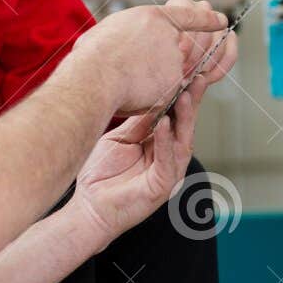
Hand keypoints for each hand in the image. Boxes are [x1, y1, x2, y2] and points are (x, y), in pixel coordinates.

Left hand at [71, 91, 196, 241]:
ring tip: (184, 95)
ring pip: (183, 142)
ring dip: (184, 118)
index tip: (185, 74)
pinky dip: (166, 141)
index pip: (175, 119)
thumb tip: (150, 99)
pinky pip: (167, 161)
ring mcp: (167, 173)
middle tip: (195, 78)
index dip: (181, 98)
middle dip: (191, 102)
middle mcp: (168, 159)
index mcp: (159, 147)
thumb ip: (137, 124)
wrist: (87, 208)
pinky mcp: (161, 187)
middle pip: (185, 127)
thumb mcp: (119, 140)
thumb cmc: (100, 176)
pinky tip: (165, 124)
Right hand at [75, 0, 227, 114]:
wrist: (96, 78)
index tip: (220, 19)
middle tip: (176, 60)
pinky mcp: (174, 83)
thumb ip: (122, 33)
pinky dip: (158, 94)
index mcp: (152, 17)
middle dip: (189, 52)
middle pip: (191, 43)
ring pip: (182, 69)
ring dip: (168, 76)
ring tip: (144, 79)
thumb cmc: (92, 56)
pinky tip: (141, 94)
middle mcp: (169, 36)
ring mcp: (175, 61)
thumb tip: (115, 40)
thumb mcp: (107, 30)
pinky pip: (172, 90)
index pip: (187, 14)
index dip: (206, 17)